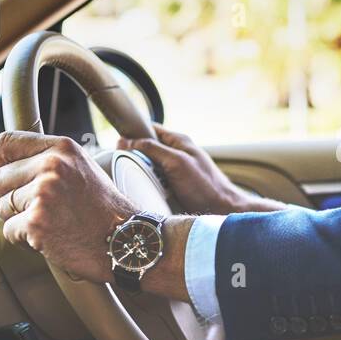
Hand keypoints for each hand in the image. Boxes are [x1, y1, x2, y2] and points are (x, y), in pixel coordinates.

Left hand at [0, 131, 143, 284]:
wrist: (127, 241)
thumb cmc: (105, 210)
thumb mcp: (82, 168)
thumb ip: (49, 159)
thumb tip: (6, 161)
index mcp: (62, 149)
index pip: (5, 143)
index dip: (3, 162)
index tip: (12, 177)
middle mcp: (52, 167)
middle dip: (13, 196)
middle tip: (43, 207)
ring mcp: (43, 195)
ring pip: (2, 207)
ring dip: (20, 219)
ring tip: (53, 221)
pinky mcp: (37, 223)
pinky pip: (9, 230)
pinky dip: (25, 239)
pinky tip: (52, 237)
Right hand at [117, 123, 284, 213]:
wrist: (222, 211)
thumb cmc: (204, 186)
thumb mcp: (176, 163)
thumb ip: (153, 149)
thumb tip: (128, 140)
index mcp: (179, 141)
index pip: (150, 129)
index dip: (133, 133)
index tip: (118, 144)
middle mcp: (177, 153)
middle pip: (147, 148)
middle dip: (135, 156)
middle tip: (123, 166)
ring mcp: (176, 170)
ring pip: (150, 166)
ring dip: (141, 173)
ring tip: (135, 181)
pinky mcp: (176, 186)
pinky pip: (155, 181)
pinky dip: (148, 185)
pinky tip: (145, 191)